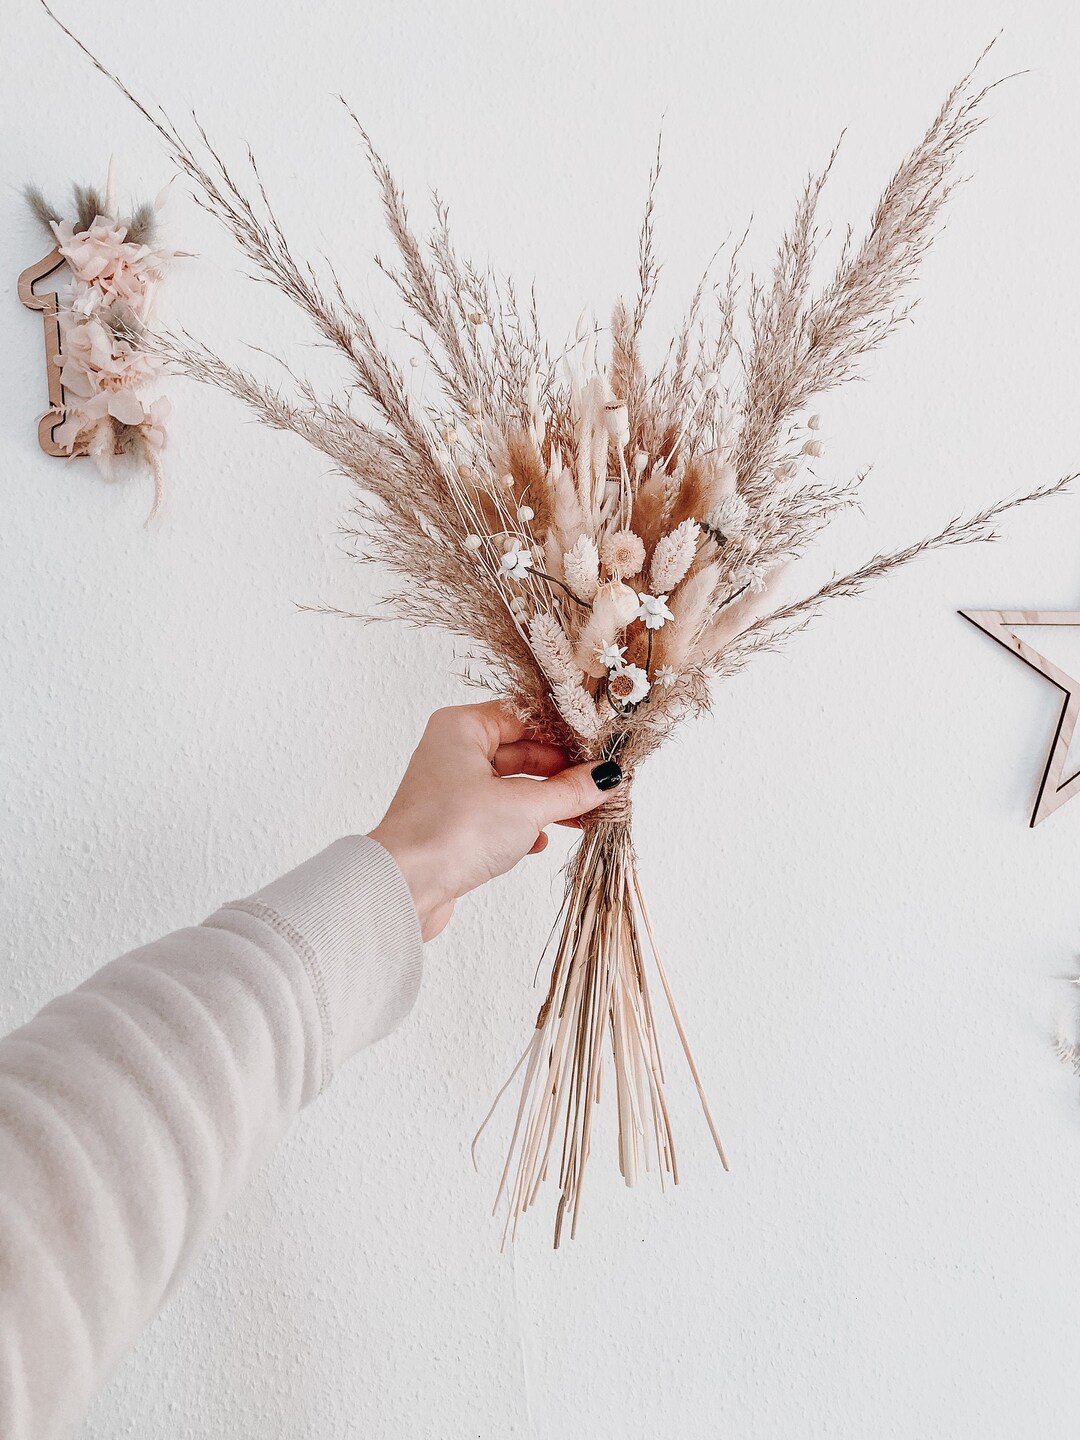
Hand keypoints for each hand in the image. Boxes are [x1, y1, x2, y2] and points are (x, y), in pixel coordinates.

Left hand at [368, 702, 622, 940]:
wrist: (405, 887)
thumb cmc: (452, 831)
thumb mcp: (525, 806)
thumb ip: (570, 790)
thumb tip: (605, 777)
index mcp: (461, 727)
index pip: (525, 717)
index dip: (565, 734)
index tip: (600, 749)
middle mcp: (451, 752)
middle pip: (520, 752)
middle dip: (560, 773)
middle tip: (598, 786)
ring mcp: (450, 790)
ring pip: (511, 786)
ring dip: (546, 802)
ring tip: (582, 815)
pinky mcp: (452, 824)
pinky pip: (497, 815)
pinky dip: (522, 825)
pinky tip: (541, 840)